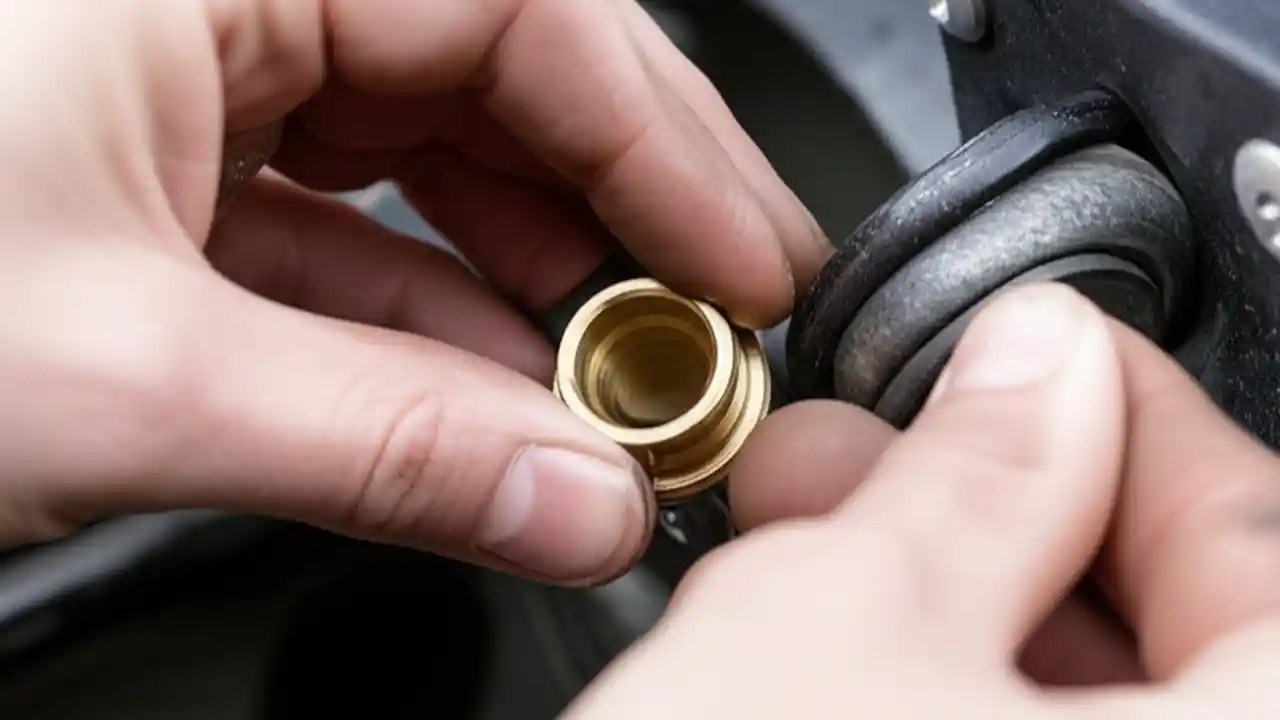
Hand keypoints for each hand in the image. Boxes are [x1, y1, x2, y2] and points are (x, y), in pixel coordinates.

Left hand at [0, 1, 827, 585]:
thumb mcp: (124, 375)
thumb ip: (388, 449)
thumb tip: (579, 509)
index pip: (532, 14)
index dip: (666, 152)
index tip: (742, 273)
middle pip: (492, 78)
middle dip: (606, 229)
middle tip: (692, 349)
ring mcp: (180, 58)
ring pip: (417, 158)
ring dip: (516, 295)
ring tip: (598, 405)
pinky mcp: (148, 151)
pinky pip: (332, 219)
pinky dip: (414, 318)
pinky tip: (482, 403)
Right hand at [567, 284, 1279, 716]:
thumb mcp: (844, 622)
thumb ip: (972, 471)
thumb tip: (1037, 360)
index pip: (1257, 533)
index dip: (1122, 406)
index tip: (1031, 349)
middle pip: (1151, 619)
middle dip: (989, 499)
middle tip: (877, 440)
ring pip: (1053, 697)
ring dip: (927, 590)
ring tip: (799, 528)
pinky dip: (906, 686)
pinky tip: (802, 636)